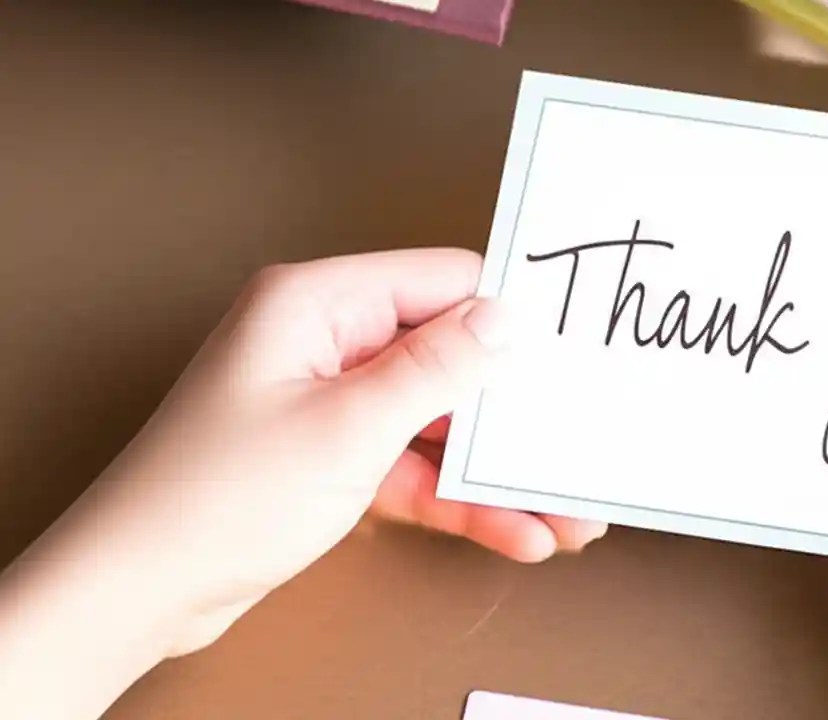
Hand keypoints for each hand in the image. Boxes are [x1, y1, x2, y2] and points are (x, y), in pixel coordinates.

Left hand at [38, 248, 605, 652]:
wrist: (142, 591)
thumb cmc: (213, 499)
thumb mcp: (347, 427)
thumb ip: (436, 368)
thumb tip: (504, 318)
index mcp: (315, 303)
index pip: (440, 282)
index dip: (505, 316)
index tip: (566, 353)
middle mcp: (325, 341)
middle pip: (446, 357)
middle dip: (509, 412)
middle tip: (569, 442)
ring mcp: (330, 402)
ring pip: (436, 422)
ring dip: (493, 469)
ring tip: (559, 508)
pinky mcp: (333, 456)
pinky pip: (412, 467)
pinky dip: (456, 499)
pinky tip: (511, 530)